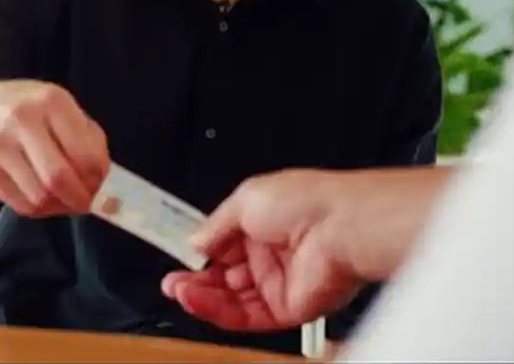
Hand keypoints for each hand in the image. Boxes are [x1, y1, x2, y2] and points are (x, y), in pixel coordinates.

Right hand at [0, 80, 109, 216]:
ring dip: (60, 207)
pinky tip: (45, 199)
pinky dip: (40, 210)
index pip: (85, 154)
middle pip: (58, 179)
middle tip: (86, 201)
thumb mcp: (64, 109)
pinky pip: (21, 206)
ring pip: (40, 198)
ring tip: (66, 199)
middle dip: (80, 199)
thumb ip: (89, 140)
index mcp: (52, 102)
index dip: (98, 177)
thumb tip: (104, 180)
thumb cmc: (33, 111)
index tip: (100, 183)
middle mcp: (22, 120)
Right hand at [161, 167, 450, 331]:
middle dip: (196, 280)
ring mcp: (279, 283)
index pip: (223, 247)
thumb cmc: (306, 201)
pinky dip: (217, 310)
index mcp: (263, 224)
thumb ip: (216, 224)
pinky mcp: (287, 308)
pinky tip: (197, 299)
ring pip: (231, 300)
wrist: (341, 226)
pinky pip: (246, 315)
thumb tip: (195, 240)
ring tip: (179, 290)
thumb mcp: (245, 198)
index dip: (199, 255)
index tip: (179, 258)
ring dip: (202, 297)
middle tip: (173, 282)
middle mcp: (271, 255)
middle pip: (224, 278)